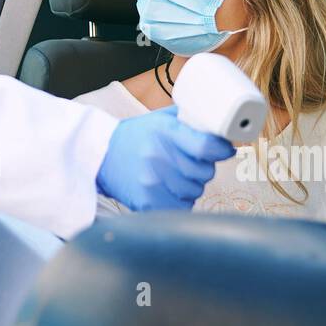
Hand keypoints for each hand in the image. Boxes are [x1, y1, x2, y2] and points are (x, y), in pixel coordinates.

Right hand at [96, 105, 235, 211]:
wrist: (101, 155)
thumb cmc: (135, 136)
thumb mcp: (160, 119)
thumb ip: (190, 120)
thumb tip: (223, 127)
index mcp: (165, 132)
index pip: (207, 146)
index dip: (221, 149)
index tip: (225, 149)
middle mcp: (159, 156)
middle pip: (205, 171)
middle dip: (204, 167)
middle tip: (191, 162)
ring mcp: (153, 182)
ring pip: (196, 191)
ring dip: (192, 185)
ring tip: (175, 175)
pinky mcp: (148, 202)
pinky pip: (182, 206)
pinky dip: (181, 201)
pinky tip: (169, 189)